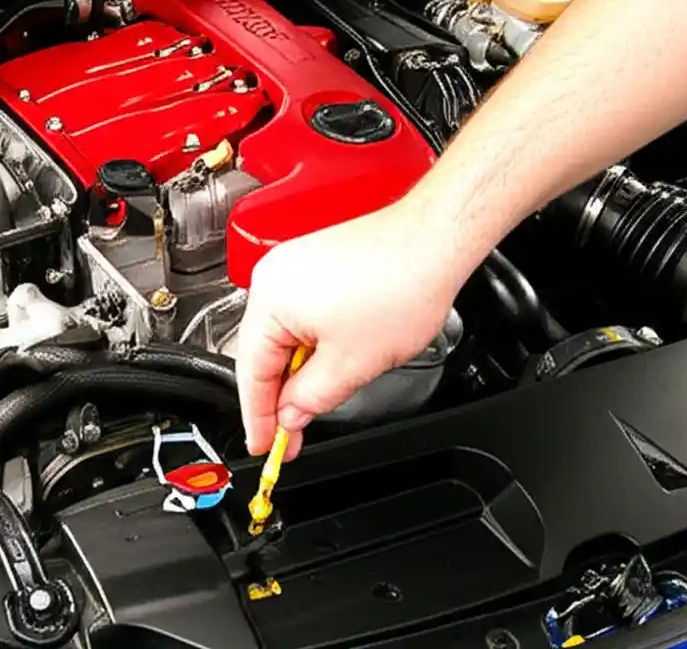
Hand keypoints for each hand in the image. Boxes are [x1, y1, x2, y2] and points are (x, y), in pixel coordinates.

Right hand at [235, 201, 466, 458]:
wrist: (434, 242)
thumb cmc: (399, 286)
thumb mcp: (351, 365)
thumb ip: (311, 399)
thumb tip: (290, 415)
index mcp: (270, 300)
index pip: (252, 373)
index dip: (258, 418)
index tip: (263, 445)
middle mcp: (274, 278)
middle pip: (264, 353)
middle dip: (279, 397)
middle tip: (289, 436)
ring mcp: (295, 268)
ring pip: (285, 335)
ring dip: (298, 371)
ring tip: (316, 401)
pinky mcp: (318, 265)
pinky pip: (303, 314)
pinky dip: (312, 345)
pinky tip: (329, 364)